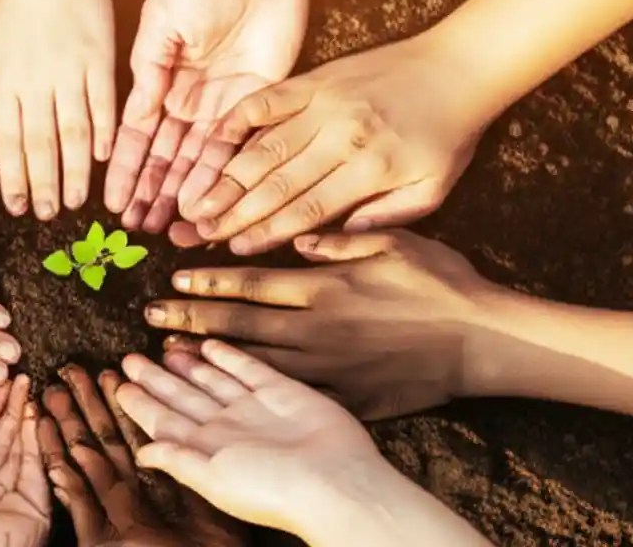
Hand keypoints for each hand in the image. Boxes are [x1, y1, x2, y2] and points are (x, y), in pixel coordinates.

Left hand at [0, 0, 115, 220]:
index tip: (16, 206)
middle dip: (42, 184)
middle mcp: (34, 82)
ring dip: (74, 171)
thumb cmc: (12, 4)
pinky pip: (102, 104)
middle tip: (46, 215)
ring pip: (72, 132)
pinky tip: (104, 159)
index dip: (12, 177)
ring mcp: (69, 71)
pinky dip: (104, 132)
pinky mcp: (99, 58)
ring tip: (75, 200)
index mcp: (3, 81)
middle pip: (39, 144)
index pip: (6, 140)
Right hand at [37, 365, 245, 546]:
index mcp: (158, 498)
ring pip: (85, 468)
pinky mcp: (98, 545)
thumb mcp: (218, 525)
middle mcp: (132, 507)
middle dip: (85, 407)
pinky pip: (79, 503)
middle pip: (104, 446)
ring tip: (49, 394)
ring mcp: (112, 526)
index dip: (120, 406)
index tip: (108, 374)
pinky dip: (64, 475)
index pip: (135, 441)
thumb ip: (197, 488)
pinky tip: (52, 445)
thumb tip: (181, 447)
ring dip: (67, 430)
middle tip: (68, 371)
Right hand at [105, 0, 307, 233]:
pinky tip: (210, 203)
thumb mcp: (161, 21)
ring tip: (168, 229)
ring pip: (200, 160)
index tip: (111, 204)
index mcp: (161, 79)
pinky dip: (224, 174)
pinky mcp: (261, 98)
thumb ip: (149, 70)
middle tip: (136, 231)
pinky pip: (240, 144)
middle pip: (167, 156)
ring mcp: (225, 101)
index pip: (137, 134)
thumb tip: (135, 117)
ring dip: (184, 194)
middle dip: (151, 193)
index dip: (124, 170)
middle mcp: (190, 97)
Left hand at [114, 341, 387, 543]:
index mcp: (206, 450)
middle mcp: (227, 427)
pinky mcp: (282, 390)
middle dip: (155, 379)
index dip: (140, 404)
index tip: (117, 385)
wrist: (336, 481)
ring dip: (187, 364)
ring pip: (210, 380)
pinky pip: (248, 368)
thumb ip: (178, 460)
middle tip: (128, 359)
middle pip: (181, 397)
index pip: (164, 422)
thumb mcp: (214, 479)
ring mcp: (254, 408)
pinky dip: (228, 355)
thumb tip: (141, 455)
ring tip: (162, 348)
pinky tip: (210, 344)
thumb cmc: (274, 490)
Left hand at [146, 230, 505, 419]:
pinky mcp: (347, 396)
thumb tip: (292, 236)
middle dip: (191, 322)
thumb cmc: (441, 281)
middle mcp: (317, 328)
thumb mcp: (392, 240)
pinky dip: (258, 394)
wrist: (482, 339)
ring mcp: (330, 367)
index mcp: (324, 286)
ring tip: (173, 356)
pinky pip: (293, 396)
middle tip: (151, 321)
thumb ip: (338, 238)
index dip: (208, 282)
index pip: (250, 283)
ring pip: (256, 363)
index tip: (173, 281)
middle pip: (240, 325)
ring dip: (211, 359)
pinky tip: (231, 393)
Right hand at [173, 35, 486, 253]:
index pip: (307, 210)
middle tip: (196, 233)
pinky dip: (237, 119)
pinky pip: (268, 100)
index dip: (266, 231)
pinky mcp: (316, 79)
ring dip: (226, 177)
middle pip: (277, 183)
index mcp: (371, 169)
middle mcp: (342, 137)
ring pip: (264, 148)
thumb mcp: (432, 189)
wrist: (460, 66)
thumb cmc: (448, 135)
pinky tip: (210, 140)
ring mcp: (325, 104)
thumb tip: (327, 243)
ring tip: (195, 201)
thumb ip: (384, 221)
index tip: (233, 249)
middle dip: (233, 212)